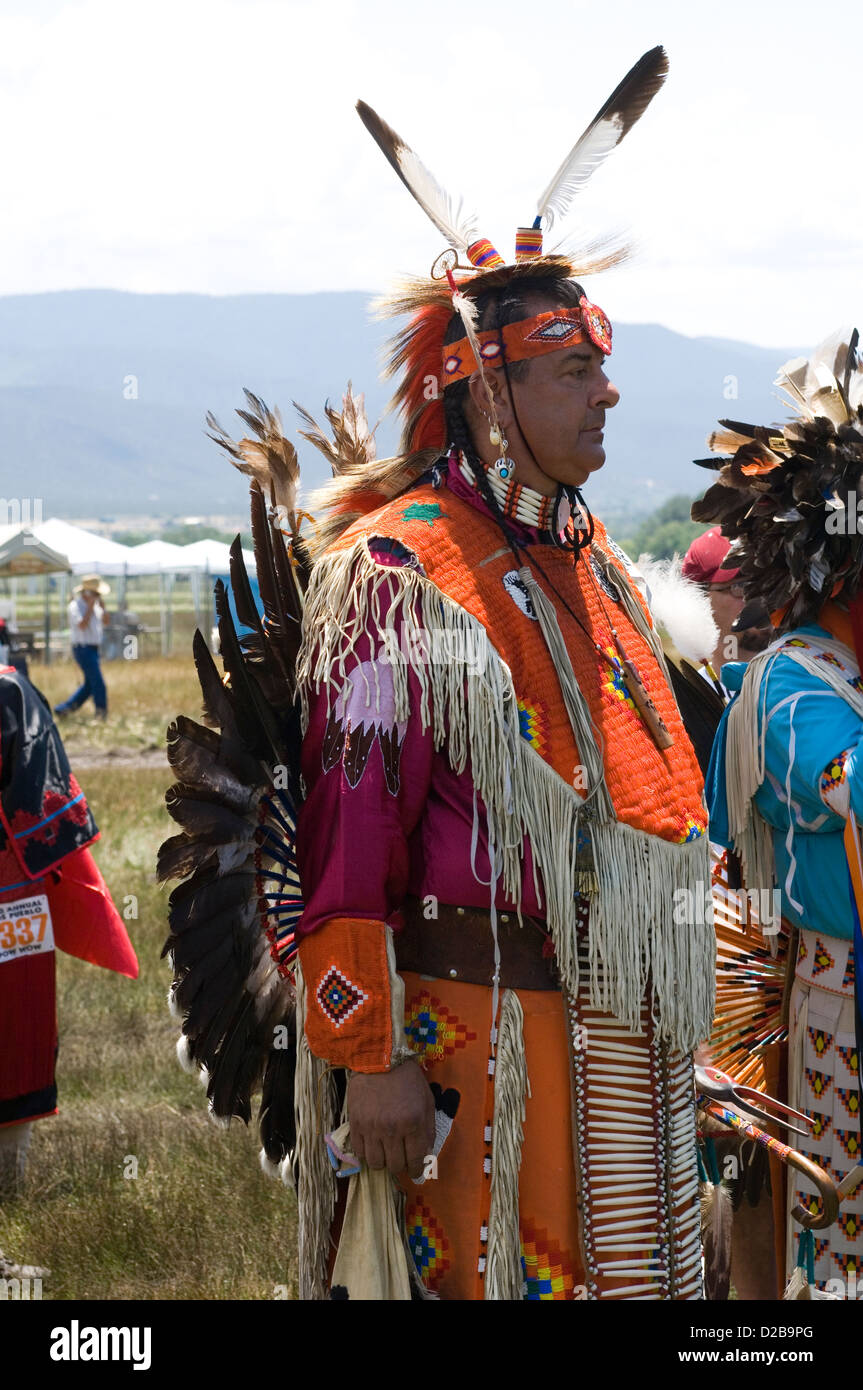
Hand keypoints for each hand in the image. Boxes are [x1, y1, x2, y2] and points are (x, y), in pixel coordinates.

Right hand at [348, 1060, 434, 1178]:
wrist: (379, 1058)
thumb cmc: (407, 1078)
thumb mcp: (427, 1100)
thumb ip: (428, 1129)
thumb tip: (426, 1154)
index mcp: (413, 1122)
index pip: (416, 1160)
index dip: (417, 1170)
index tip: (416, 1170)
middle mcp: (392, 1129)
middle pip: (395, 1166)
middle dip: (401, 1165)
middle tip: (401, 1157)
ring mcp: (371, 1128)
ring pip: (376, 1163)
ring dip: (383, 1161)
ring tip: (386, 1152)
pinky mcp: (355, 1124)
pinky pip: (359, 1152)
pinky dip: (367, 1153)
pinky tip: (373, 1144)